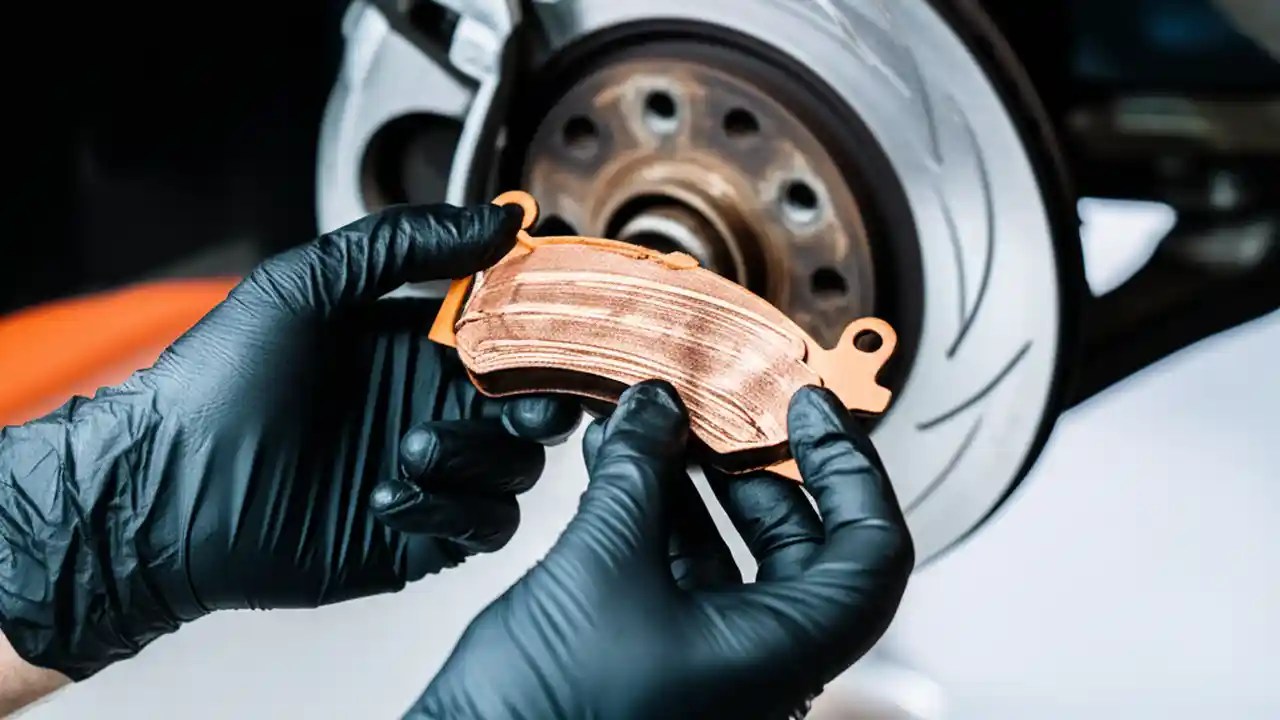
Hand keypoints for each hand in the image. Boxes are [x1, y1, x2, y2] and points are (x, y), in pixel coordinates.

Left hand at [0, 203, 578, 680]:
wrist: (165, 490)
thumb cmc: (218, 383)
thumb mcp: (303, 285)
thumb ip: (403, 243)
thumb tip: (498, 218)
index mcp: (415, 346)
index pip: (511, 333)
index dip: (542, 329)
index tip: (555, 325)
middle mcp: (431, 407)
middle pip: (535, 403)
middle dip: (544, 401)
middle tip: (526, 402)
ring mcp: (430, 474)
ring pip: (518, 467)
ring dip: (479, 455)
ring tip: (408, 447)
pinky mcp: (419, 538)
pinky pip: (483, 526)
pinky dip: (452, 510)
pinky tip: (385, 497)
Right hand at [412, 381, 912, 718]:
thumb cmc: (552, 712)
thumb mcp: (603, 564)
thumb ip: (639, 473)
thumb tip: (656, 406)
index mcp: (782, 653)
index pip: (870, 551)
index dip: (851, 469)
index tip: (810, 409)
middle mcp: (759, 660)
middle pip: (800, 544)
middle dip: (755, 467)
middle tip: (722, 411)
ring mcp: (707, 660)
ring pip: (731, 554)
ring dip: (694, 483)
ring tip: (653, 423)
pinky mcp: (655, 653)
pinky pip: (677, 570)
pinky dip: (653, 511)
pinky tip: (613, 462)